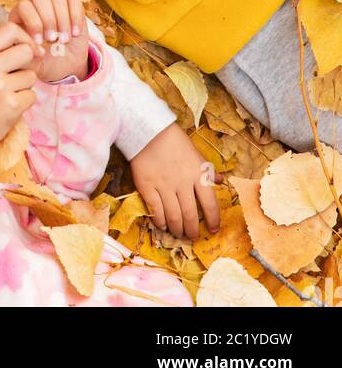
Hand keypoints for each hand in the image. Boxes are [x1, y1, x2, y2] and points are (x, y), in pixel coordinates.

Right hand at [0, 23, 38, 160]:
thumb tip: (29, 47)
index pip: (10, 29)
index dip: (24, 37)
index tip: (28, 49)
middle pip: (26, 51)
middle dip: (27, 64)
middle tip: (16, 77)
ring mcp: (0, 86)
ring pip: (31, 76)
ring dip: (24, 86)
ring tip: (5, 96)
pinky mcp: (11, 105)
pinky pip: (32, 96)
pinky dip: (24, 103)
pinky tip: (8, 109)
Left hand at [9, 0, 89, 82]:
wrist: (65, 65)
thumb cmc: (44, 62)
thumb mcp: (32, 63)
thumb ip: (25, 55)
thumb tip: (27, 45)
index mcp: (20, 15)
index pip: (24, 6)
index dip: (33, 23)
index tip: (40, 43)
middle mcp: (35, 4)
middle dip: (48, 18)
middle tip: (53, 39)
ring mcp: (54, 2)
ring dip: (62, 19)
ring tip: (64, 40)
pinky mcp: (72, 5)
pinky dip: (76, 16)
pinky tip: (75, 33)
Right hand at [130, 122, 220, 241]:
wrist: (149, 131)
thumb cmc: (175, 142)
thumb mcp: (196, 154)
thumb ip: (207, 170)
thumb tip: (221, 181)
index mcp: (198, 175)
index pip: (210, 205)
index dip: (213, 220)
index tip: (213, 229)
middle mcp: (182, 183)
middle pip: (190, 215)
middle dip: (193, 231)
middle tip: (192, 237)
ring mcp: (164, 186)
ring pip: (173, 216)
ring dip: (177, 229)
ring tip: (178, 233)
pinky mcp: (147, 187)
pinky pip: (155, 210)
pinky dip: (160, 221)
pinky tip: (163, 224)